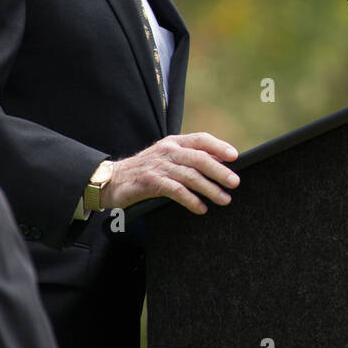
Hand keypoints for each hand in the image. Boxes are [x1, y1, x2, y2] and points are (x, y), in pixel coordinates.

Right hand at [101, 133, 239, 213]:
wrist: (112, 180)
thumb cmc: (146, 171)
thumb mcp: (168, 159)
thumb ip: (190, 159)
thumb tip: (220, 163)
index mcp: (174, 142)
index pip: (201, 139)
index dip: (219, 146)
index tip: (236, 157)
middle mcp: (167, 150)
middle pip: (199, 158)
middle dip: (219, 170)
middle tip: (235, 182)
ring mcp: (158, 166)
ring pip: (190, 176)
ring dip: (209, 188)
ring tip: (223, 199)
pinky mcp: (150, 182)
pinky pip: (175, 190)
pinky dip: (191, 200)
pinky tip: (201, 208)